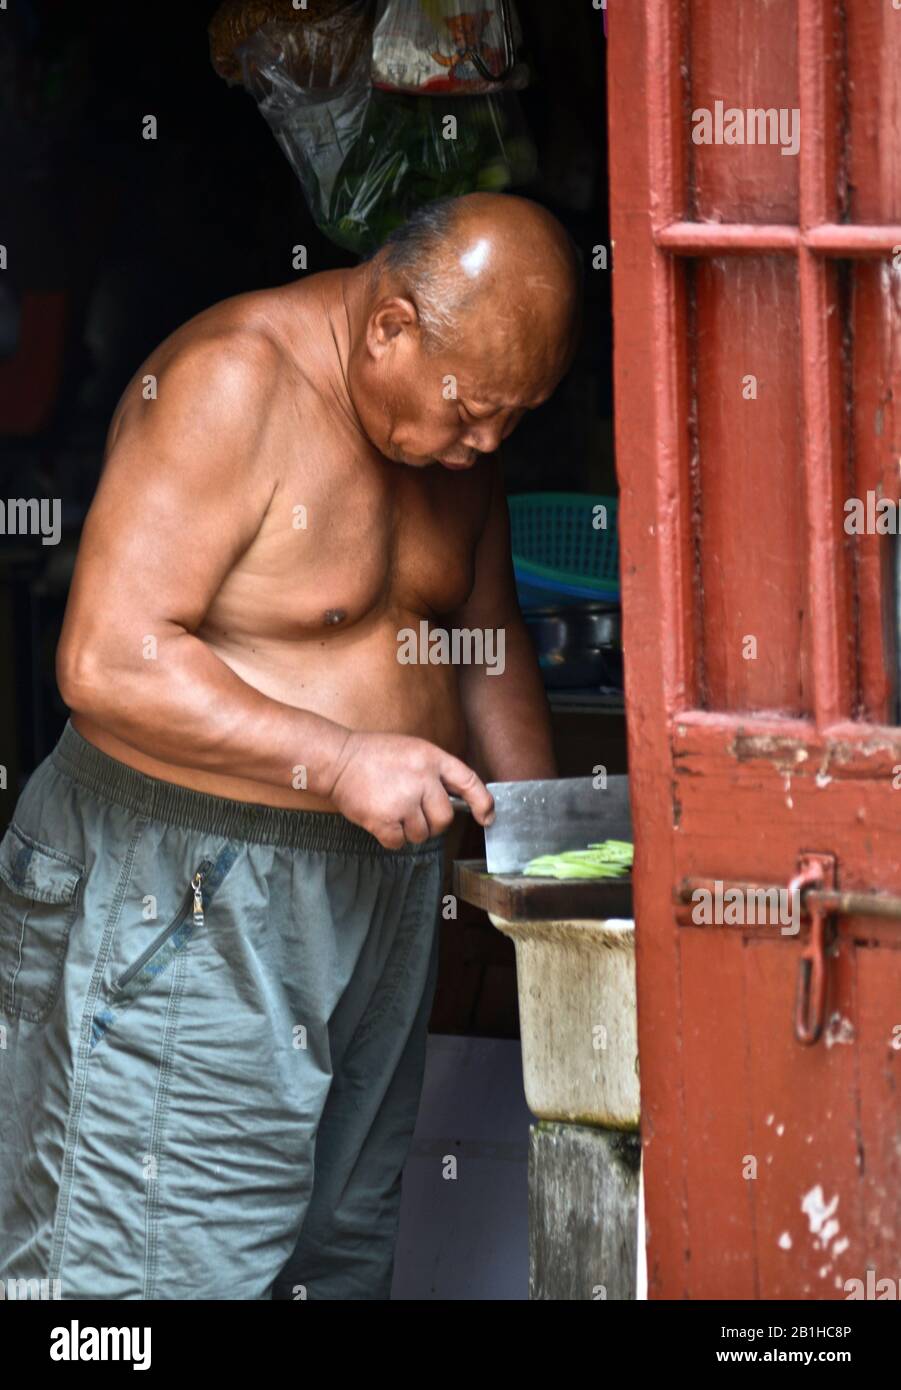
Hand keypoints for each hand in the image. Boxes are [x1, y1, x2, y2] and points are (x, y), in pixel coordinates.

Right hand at [328, 731, 494, 849]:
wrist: (337, 760)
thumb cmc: (374, 756)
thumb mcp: (413, 750)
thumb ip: (435, 773)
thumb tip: (458, 802)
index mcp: (431, 758)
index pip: (469, 782)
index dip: (483, 803)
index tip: (487, 818)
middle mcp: (422, 779)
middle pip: (444, 819)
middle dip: (431, 822)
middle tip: (412, 811)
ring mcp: (404, 800)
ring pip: (422, 834)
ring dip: (408, 830)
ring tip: (391, 809)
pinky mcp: (385, 819)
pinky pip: (399, 843)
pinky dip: (391, 838)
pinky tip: (380, 819)